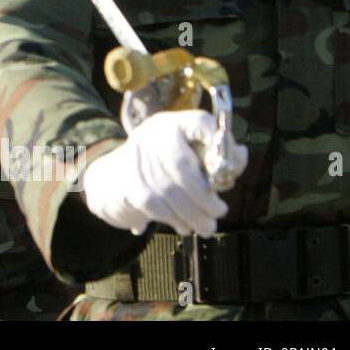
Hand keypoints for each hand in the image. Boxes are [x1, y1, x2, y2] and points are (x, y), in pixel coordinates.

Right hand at [82, 110, 248, 237]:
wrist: (111, 180)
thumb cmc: (158, 167)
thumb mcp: (183, 153)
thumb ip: (213, 154)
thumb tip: (238, 155)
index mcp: (170, 124)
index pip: (199, 122)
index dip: (218, 140)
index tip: (230, 165)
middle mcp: (152, 137)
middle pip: (184, 167)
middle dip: (205, 197)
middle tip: (218, 212)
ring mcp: (138, 161)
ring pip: (172, 192)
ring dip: (194, 215)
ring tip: (206, 227)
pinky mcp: (131, 186)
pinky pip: (158, 206)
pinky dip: (176, 220)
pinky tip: (184, 226)